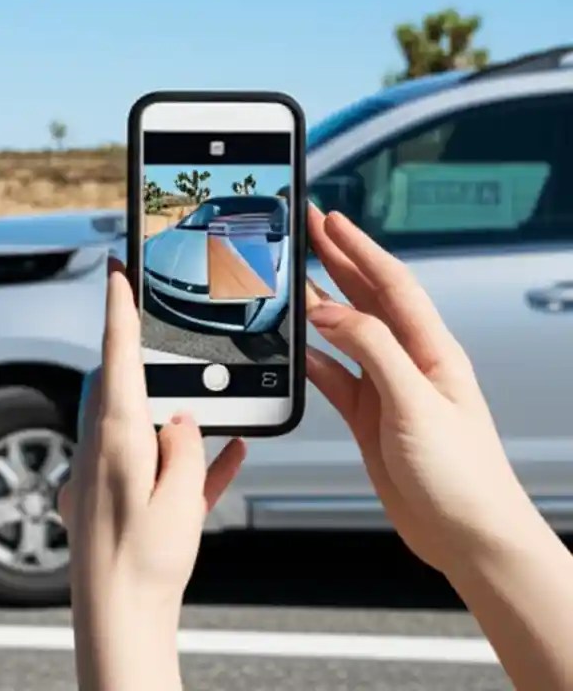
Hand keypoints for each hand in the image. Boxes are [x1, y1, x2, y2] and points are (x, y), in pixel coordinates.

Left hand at [56, 258, 243, 689]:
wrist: (118, 620)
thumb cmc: (144, 564)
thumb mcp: (178, 499)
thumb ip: (183, 449)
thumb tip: (180, 420)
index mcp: (114, 439)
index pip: (115, 357)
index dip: (118, 309)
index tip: (115, 270)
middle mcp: (102, 451)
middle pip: (121, 388)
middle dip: (143, 361)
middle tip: (167, 333)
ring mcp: (106, 478)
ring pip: (140, 426)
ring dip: (168, 412)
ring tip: (209, 409)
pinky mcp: (119, 505)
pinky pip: (155, 467)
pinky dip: (183, 457)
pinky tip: (226, 455)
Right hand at [305, 205, 532, 573]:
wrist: (467, 535)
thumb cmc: (462, 476)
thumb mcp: (415, 404)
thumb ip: (372, 352)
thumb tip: (330, 313)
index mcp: (433, 351)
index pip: (391, 285)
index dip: (359, 249)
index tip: (330, 222)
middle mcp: (410, 364)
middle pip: (367, 299)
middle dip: (337, 262)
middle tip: (307, 231)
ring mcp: (388, 391)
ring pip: (346, 336)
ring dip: (319, 305)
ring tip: (291, 278)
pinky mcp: (370, 420)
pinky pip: (334, 378)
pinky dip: (311, 359)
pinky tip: (294, 348)